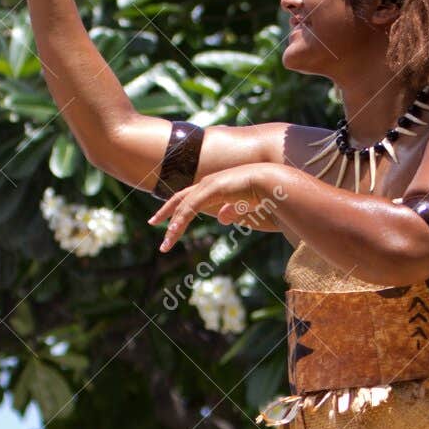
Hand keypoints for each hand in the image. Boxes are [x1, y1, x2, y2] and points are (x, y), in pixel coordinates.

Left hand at [147, 164, 285, 251]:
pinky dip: (180, 221)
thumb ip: (233, 212)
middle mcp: (209, 183)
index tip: (166, 219)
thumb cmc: (267, 196)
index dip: (177, 208)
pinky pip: (191, 207)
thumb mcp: (246, 208)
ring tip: (165, 245)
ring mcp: (210, 185)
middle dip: (165, 212)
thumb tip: (222, 218)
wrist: (276, 183)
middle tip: (152, 223)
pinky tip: (172, 233)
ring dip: (172, 226)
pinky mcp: (212, 189)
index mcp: (217, 187)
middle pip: (180, 198)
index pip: (190, 197)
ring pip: (183, 206)